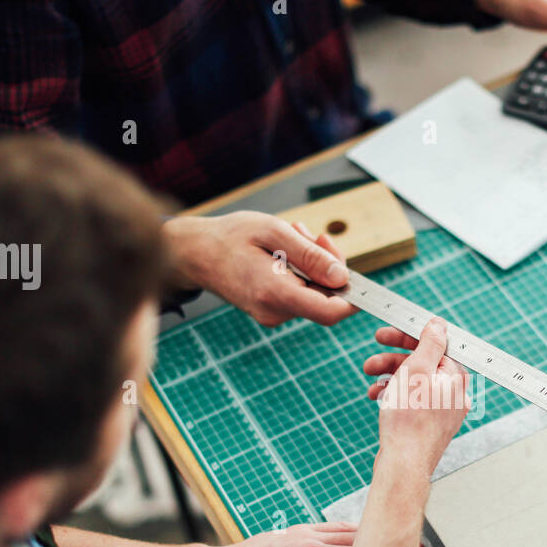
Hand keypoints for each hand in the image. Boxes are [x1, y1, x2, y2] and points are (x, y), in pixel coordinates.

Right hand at [162, 212, 358, 325]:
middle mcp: (275, 312)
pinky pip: (300, 293)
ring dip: (313, 264)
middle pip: (326, 298)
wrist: (193, 253)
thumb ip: (310, 256)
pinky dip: (301, 271)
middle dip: (328, 265)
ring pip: (314, 293)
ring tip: (293, 235)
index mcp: (276, 293)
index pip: (331, 312)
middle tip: (312, 234)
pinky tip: (285, 250)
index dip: (352, 296)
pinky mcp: (271, 310)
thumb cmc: (229, 237)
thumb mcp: (274, 232)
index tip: (353, 271)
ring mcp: (272, 314)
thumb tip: (343, 276)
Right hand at [363, 318, 469, 478]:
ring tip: (369, 380)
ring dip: (390, 377)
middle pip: (422, 363)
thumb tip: (439, 324)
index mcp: (456, 377)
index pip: (434, 345)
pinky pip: (413, 400)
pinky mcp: (430, 423)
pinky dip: (395, 395)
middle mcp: (454, 393)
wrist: (404, 465)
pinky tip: (377, 397)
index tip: (385, 335)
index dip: (406, 337)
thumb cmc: (409, 421)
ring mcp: (443, 410)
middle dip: (392, 360)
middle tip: (369, 362)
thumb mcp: (416, 370)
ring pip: (415, 382)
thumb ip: (429, 343)